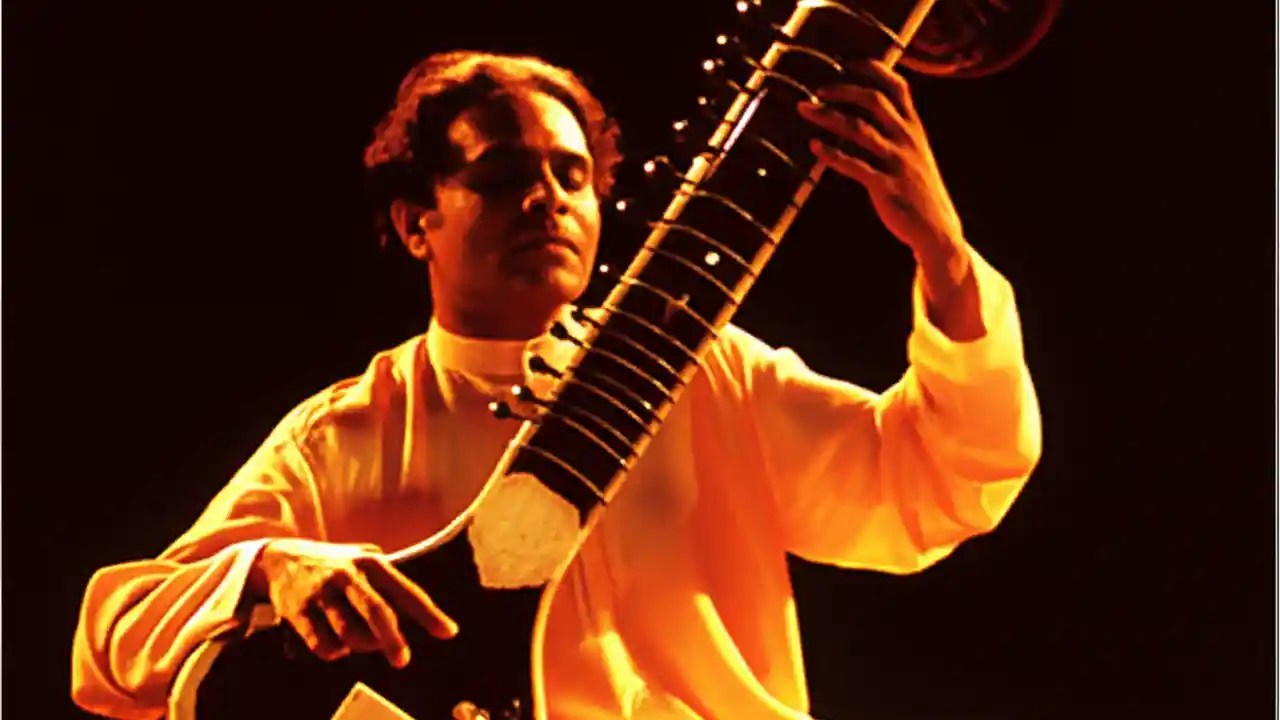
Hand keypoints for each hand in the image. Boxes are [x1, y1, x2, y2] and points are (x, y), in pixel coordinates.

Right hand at [246, 538, 457, 667]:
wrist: (280, 558)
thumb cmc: (335, 563)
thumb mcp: (364, 558)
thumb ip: (390, 580)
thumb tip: (422, 612)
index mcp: (371, 562)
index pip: (406, 591)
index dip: (429, 614)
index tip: (448, 633)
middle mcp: (347, 574)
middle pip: (377, 613)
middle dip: (392, 640)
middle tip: (402, 660)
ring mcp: (322, 592)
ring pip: (350, 634)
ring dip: (361, 646)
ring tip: (362, 643)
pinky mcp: (298, 611)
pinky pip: (324, 645)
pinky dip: (335, 652)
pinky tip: (337, 644)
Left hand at [797, 59, 964, 256]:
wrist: (935, 229)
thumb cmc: (915, 188)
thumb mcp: (911, 153)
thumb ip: (892, 131)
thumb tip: (857, 113)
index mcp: (914, 127)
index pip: (897, 86)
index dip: (873, 70)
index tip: (847, 62)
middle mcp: (907, 139)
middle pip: (873, 100)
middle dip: (842, 89)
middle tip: (817, 89)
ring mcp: (897, 162)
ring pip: (859, 129)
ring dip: (828, 116)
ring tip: (805, 109)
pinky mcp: (886, 186)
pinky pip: (855, 165)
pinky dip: (832, 154)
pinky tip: (815, 147)